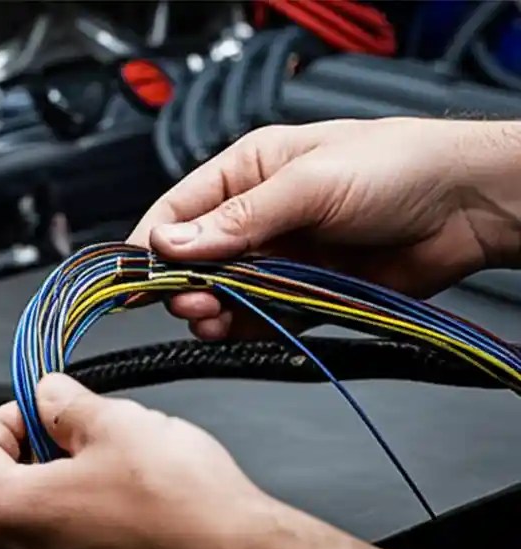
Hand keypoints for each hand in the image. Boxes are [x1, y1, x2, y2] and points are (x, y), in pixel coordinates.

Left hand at [0, 374, 334, 548]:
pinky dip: (90, 546)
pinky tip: (138, 526)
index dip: (0, 423)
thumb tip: (48, 397)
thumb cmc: (188, 513)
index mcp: (9, 516)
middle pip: (1, 502)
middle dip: (34, 463)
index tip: (34, 410)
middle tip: (82, 439)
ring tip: (120, 482)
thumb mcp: (120, 424)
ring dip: (63, 506)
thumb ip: (66, 406)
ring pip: (38, 542)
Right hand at [127, 118, 520, 339]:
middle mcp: (257, 215)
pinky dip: (242, 328)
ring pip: (224, 292)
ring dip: (210, 308)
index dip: (151, 242)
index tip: (129, 276)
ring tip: (207, 318)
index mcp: (248, 171)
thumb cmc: (396, 166)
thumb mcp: (308, 182)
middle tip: (183, 302)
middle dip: (182, 283)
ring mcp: (281, 256)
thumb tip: (171, 241)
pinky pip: (260, 317)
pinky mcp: (305, 294)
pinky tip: (230, 331)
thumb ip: (239, 218)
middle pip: (196, 258)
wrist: (469, 206)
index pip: (180, 209)